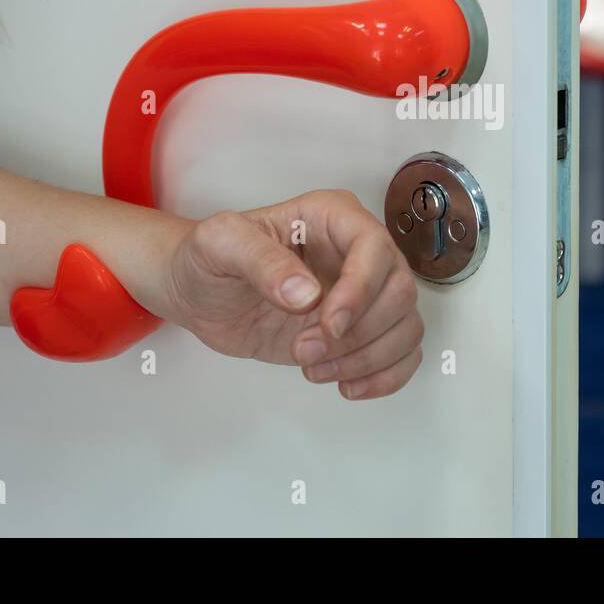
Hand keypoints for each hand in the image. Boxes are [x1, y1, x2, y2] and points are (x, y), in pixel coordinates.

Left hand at [162, 190, 422, 399]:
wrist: (198, 293)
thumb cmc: (208, 257)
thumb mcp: (220, 244)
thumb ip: (260, 261)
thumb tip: (306, 294)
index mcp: (333, 217)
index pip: (376, 249)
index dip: (361, 291)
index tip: (329, 325)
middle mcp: (359, 252)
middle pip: (400, 292)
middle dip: (358, 334)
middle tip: (305, 349)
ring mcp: (363, 293)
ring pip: (405, 326)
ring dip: (367, 359)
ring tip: (314, 368)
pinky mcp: (360, 330)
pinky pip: (402, 353)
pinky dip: (384, 376)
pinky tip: (346, 385)